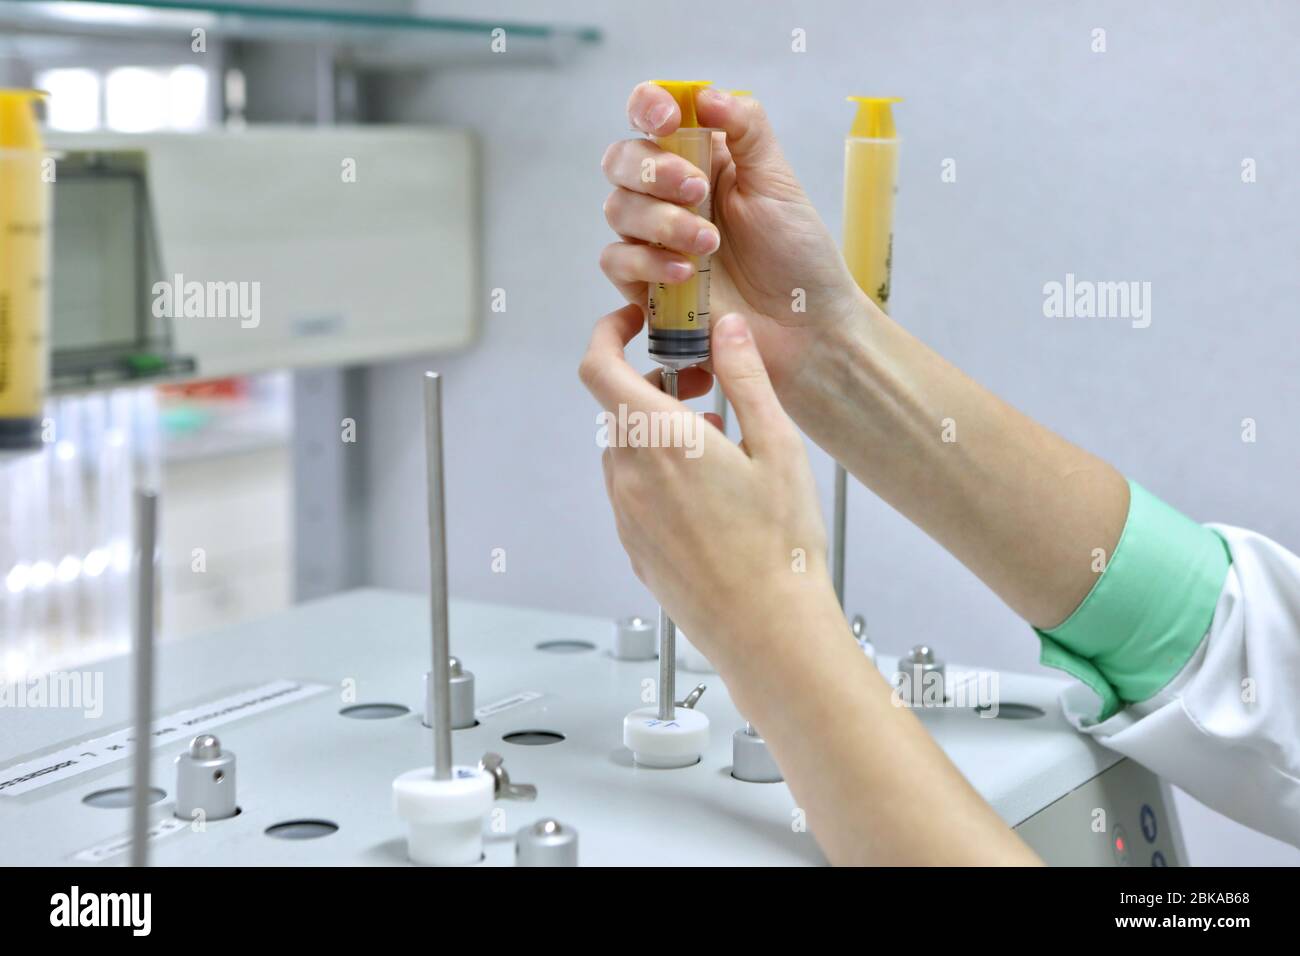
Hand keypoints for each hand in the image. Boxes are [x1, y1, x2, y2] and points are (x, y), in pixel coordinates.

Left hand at [579, 305, 834, 674]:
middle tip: (706, 385)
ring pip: (626, 449)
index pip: (598, 366)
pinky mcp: (634, 547)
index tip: (636, 323)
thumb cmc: (778, 545)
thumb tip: (726, 327)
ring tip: (718, 442)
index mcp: (659, 441)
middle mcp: (629, 475)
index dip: (608, 334)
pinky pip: (633, 489)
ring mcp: (627, 515)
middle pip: (617, 406)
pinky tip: (709, 488)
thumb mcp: (776, 447)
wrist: (767, 631)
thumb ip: (745, 379)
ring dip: (658, 430)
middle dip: (653, 383)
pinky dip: (658, 471)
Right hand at [600, 83, 869, 397]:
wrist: (804, 327)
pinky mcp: (646, 283)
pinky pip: (617, 260)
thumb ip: (745, 129)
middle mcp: (670, 193)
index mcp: (701, 157)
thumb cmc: (797, 254)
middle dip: (654, 171)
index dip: (648, 107)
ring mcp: (655, 238)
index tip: (668, 119)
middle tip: (697, 191)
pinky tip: (686, 272)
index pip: (651, 115)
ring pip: (618, 209)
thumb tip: (704, 95)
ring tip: (708, 244)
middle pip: (622, 160)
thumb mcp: (778, 180)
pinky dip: (647, 262)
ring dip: (662, 222)